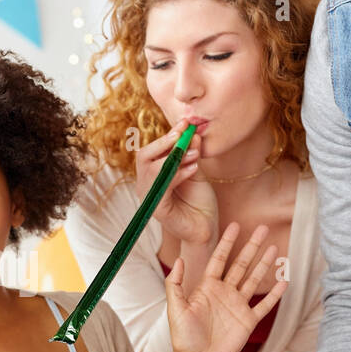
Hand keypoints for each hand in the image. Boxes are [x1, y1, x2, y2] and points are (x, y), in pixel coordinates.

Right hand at [134, 119, 216, 246]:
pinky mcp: (158, 210)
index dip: (166, 135)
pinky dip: (179, 174)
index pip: (150, 151)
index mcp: (152, 176)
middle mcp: (146, 186)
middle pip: (144, 157)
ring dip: (174, 157)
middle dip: (164, 142)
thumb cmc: (200, 202)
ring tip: (194, 154)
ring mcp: (150, 198)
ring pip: (151, 169)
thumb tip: (192, 133)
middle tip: (183, 133)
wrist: (206, 229)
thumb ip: (191, 155)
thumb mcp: (196, 173)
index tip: (185, 123)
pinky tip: (193, 168)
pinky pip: (163, 186)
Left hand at [164, 223, 285, 351]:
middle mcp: (224, 294)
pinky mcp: (248, 321)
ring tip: (274, 248)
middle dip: (251, 246)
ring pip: (254, 280)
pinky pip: (264, 305)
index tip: (234, 226)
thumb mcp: (175, 309)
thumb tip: (178, 260)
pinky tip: (284, 280)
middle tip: (261, 228)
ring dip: (264, 264)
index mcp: (206, 288)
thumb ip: (175, 284)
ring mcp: (237, 306)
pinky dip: (274, 293)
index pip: (219, 259)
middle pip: (240, 264)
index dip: (227, 243)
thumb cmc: (184, 339)